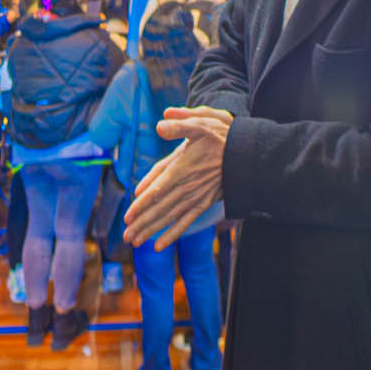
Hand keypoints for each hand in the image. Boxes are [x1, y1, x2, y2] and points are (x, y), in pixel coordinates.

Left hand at [124, 107, 231, 250]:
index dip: (142, 205)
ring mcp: (196, 197)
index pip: (158, 191)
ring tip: (135, 242)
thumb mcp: (201, 124)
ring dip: (152, 230)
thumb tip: (160, 125)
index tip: (127, 216)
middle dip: (141, 223)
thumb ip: (180, 125)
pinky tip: (160, 245)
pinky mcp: (204, 203)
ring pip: (170, 218)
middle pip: (160, 209)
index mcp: (182, 169)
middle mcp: (187, 187)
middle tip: (125, 237)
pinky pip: (186, 222)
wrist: (245, 153)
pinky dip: (172, 234)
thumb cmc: (221, 137)